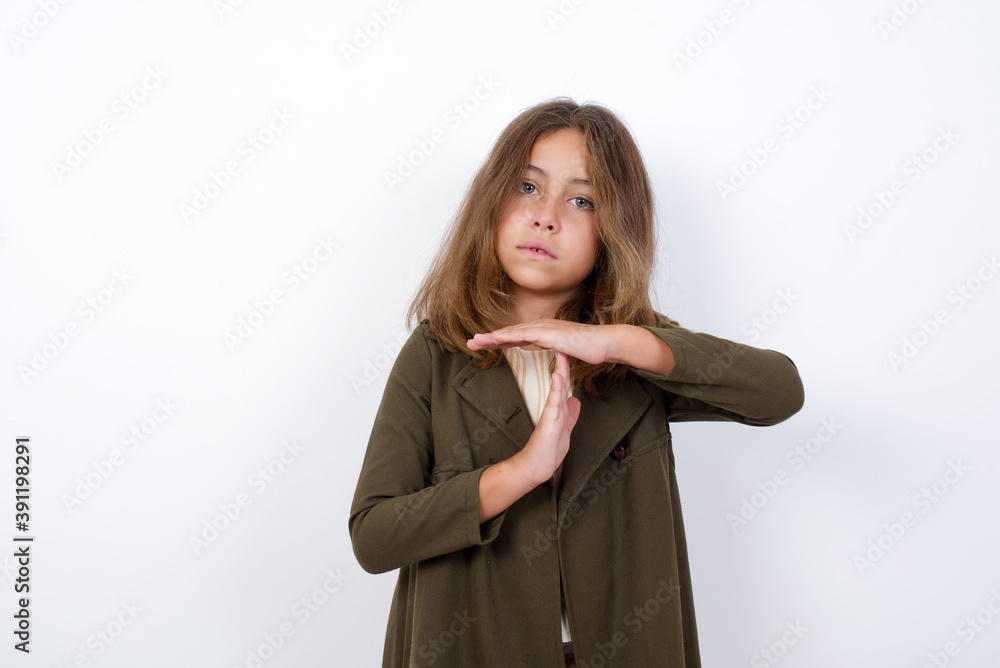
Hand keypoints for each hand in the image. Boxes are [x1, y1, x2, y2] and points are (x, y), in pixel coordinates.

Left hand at [467, 318, 615, 364]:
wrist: (604, 343)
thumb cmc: (589, 348)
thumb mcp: (562, 349)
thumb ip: (547, 346)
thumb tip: (533, 346)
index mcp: (543, 332)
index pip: (515, 337)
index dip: (498, 341)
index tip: (483, 345)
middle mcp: (541, 327)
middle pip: (509, 333)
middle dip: (489, 338)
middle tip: (470, 342)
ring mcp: (545, 328)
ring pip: (513, 332)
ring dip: (493, 337)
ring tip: (476, 341)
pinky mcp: (550, 333)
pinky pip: (525, 335)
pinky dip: (508, 336)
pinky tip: (496, 338)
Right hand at [511, 350, 581, 486]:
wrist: (535, 468)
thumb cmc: (548, 451)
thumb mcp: (565, 430)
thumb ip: (570, 416)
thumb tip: (575, 401)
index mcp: (558, 409)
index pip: (564, 384)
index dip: (569, 369)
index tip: (571, 353)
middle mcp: (553, 408)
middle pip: (561, 381)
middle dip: (564, 363)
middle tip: (565, 343)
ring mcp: (550, 414)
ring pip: (557, 388)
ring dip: (560, 370)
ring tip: (562, 353)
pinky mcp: (548, 422)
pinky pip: (554, 402)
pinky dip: (557, 388)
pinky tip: (558, 375)